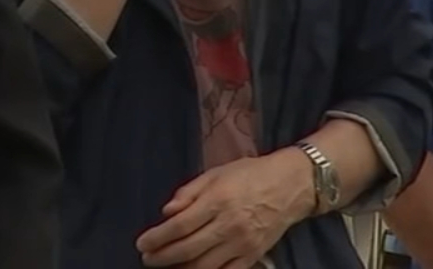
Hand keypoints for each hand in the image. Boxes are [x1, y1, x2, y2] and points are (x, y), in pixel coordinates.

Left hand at [135, 148, 311, 268]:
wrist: (291, 186)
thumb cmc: (250, 175)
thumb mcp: (216, 173)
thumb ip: (189, 192)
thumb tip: (166, 212)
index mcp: (218, 200)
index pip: (179, 225)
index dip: (157, 237)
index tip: (142, 243)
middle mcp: (229, 225)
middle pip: (187, 249)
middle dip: (162, 257)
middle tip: (147, 258)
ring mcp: (242, 244)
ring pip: (204, 266)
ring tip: (166, 266)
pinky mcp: (253, 256)